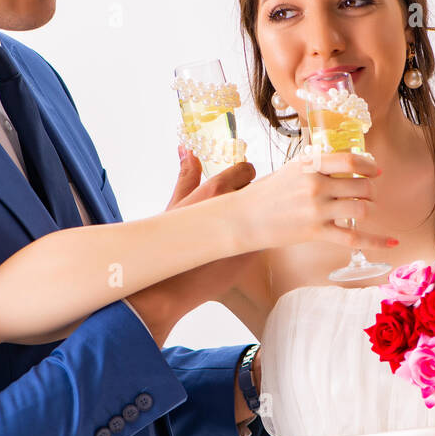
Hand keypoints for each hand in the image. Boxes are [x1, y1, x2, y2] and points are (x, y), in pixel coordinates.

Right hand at [154, 148, 259, 307]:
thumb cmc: (168, 245)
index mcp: (216, 190)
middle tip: (235, 208)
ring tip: (235, 228)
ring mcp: (250, 231)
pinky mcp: (255, 253)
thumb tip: (187, 149)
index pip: (246, 170)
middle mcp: (237, 207)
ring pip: (266, 215)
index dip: (242, 177)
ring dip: (257, 218)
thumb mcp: (176, 204)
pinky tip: (239, 245)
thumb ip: (186, 175)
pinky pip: (264, 238)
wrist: (169, 285)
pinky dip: (257, 237)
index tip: (235, 186)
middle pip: (260, 190)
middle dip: (251, 196)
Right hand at [233, 149, 394, 252]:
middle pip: (361, 186)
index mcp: (309, 166)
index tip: (374, 169)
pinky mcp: (316, 233)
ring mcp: (317, 211)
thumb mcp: (292, 169)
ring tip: (364, 208)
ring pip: (361, 209)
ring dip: (369, 208)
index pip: (349, 160)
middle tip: (367, 192)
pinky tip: (392, 241)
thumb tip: (347, 160)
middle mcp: (315, 186)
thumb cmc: (267, 192)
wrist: (244, 218)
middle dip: (370, 189)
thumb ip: (318, 164)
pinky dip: (377, 241)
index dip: (368, 164)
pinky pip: (354, 238)